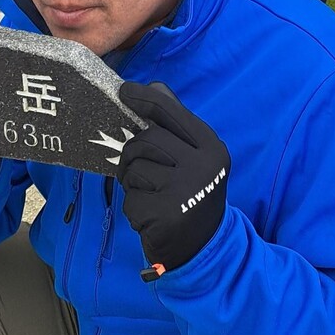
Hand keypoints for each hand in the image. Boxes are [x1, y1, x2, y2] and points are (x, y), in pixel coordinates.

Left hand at [117, 81, 229, 272]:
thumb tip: (154, 86)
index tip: (123, 90)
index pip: (170, 112)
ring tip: (152, 197)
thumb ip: (176, 124)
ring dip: (133, 184)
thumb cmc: (192, 194)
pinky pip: (131, 199)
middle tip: (140, 172)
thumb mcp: (194, 156)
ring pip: (134, 169)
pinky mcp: (166, 216)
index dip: (143, 98)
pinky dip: (134, 209)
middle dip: (133, 155)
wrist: (204, 248)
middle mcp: (202, 165)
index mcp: (211, 146)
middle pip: (145, 140)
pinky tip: (152, 218)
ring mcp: (185, 191)